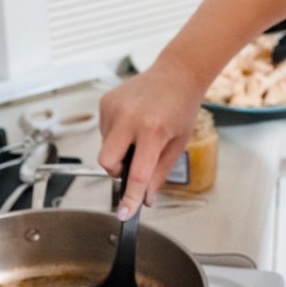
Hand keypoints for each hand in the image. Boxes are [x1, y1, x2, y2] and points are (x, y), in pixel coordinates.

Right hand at [98, 66, 205, 219]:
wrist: (176, 74)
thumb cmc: (181, 106)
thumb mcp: (178, 144)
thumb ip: (159, 173)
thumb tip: (144, 198)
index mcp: (152, 129)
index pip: (136, 174)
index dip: (130, 198)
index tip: (125, 213)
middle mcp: (129, 117)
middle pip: (106, 162)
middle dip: (116, 171)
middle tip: (134, 163)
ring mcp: (113, 108)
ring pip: (104, 147)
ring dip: (119, 150)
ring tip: (140, 134)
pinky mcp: (105, 102)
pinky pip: (104, 132)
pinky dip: (116, 135)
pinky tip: (132, 123)